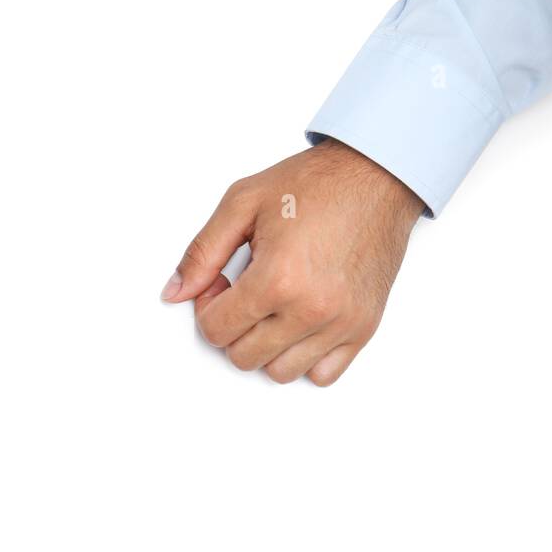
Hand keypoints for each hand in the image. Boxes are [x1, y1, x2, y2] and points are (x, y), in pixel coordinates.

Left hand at [162, 140, 424, 384]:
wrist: (377, 177)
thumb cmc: (316, 185)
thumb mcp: (242, 203)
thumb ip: (202, 252)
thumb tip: (174, 292)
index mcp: (277, 279)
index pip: (216, 331)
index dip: (208, 306)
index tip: (221, 284)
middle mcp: (311, 309)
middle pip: (244, 356)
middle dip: (234, 327)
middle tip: (245, 292)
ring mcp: (341, 323)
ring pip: (280, 372)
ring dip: (266, 346)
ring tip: (273, 308)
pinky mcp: (364, 328)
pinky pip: (323, 375)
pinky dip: (305, 358)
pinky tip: (300, 323)